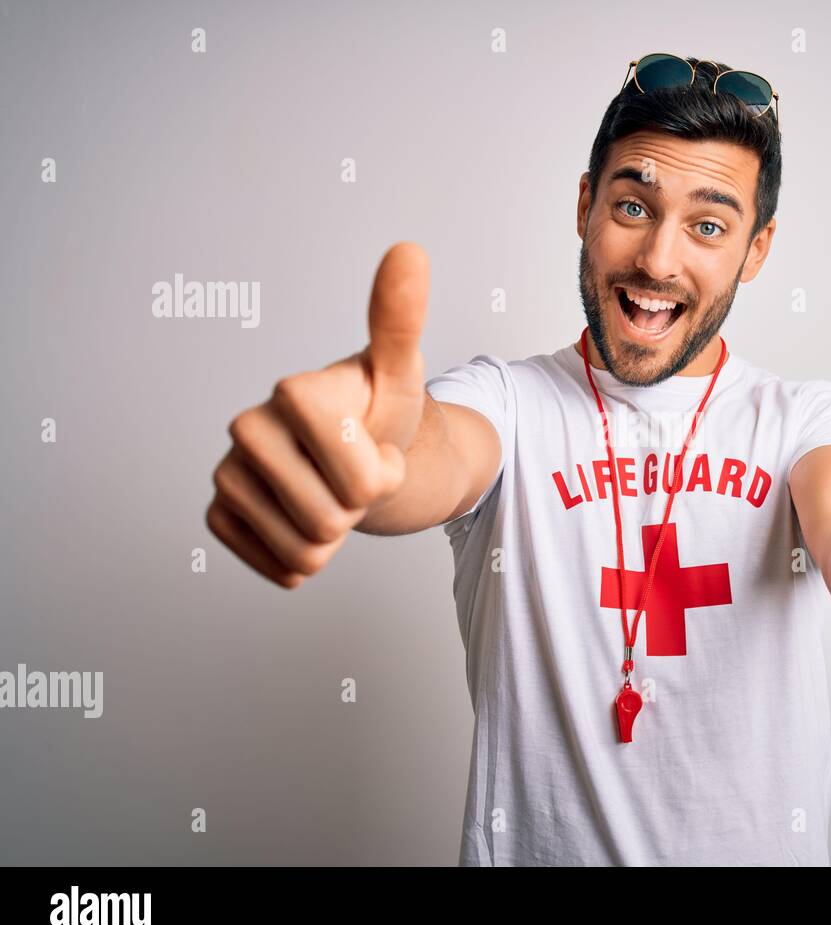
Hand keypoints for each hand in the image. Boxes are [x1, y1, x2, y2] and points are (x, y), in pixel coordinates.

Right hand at [205, 242, 429, 587]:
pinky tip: (307, 519)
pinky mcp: (219, 514)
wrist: (356, 453)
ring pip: (306, 548)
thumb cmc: (379, 414)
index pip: (362, 480)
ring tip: (333, 490)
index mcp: (292, 391)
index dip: (382, 472)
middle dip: (358, 506)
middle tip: (353, 470)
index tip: (374, 441)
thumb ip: (401, 319)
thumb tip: (409, 250)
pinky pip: (278, 565)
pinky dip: (307, 558)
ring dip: (336, 534)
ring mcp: (227, 472)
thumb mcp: (400, 373)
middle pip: (332, 518)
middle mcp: (246, 427)